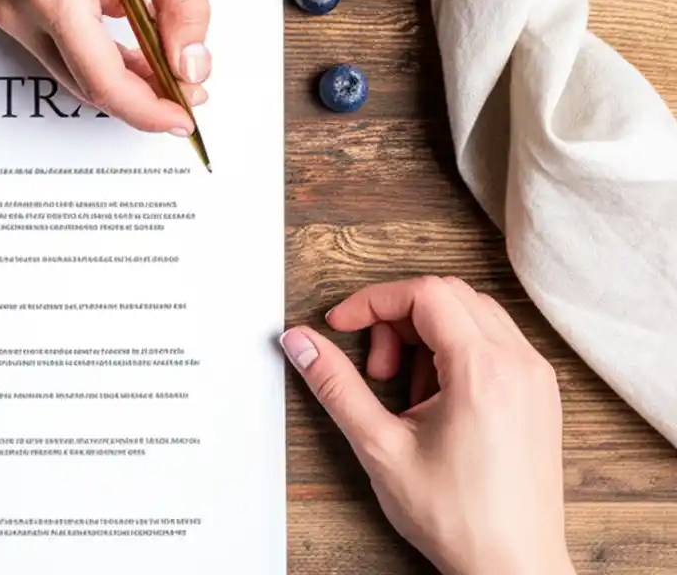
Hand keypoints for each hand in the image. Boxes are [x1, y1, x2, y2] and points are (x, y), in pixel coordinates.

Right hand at [0, 0, 209, 134]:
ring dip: (125, 74)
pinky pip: (64, 49)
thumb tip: (191, 64)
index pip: (103, 80)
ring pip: (76, 72)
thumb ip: (181, 5)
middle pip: (88, 85)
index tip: (183, 116)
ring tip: (170, 60)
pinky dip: (103, 51)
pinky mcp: (15, 7)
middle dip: (142, 94)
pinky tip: (136, 33)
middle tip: (189, 90)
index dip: (148, 108)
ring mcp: (12, 10)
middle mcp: (22, 9)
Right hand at [280, 277, 573, 574]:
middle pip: (448, 296)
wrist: (513, 566)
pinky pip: (493, 343)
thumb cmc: (458, 518)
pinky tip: (433, 399)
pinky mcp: (539, 394)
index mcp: (484, 371)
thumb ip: (336, 386)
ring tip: (403, 389)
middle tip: (375, 368)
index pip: (424, 293)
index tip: (340, 325)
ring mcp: (535, 378)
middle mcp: (520, 364)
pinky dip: (454, 352)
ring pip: (472, 315)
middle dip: (397, 318)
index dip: (372, 301)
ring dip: (426, 335)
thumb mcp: (381, 447)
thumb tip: (302, 343)